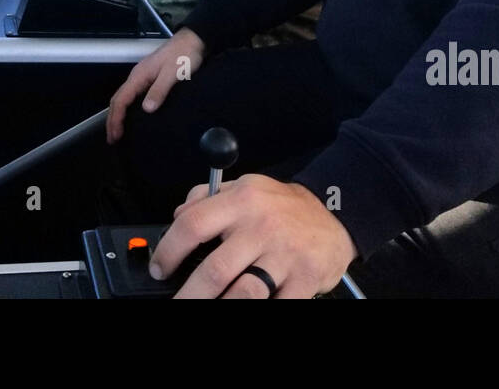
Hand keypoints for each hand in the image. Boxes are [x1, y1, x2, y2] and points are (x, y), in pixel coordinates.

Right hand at [105, 27, 205, 142]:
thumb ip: (159, 90)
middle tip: (112, 139)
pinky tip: (131, 117)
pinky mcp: (149, 78)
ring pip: (123, 98)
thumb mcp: (173, 73)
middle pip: (118, 99)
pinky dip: (127, 109)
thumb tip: (146, 109)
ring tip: (118, 132)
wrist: (193, 40)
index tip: (116, 135)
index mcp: (139, 76)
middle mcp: (137, 76)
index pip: (121, 99)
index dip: (116, 118)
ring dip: (118, 115)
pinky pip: (132, 96)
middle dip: (113, 120)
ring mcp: (142, 77)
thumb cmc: (183, 56)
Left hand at [152, 176, 357, 298]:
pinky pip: (276, 305)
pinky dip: (258, 310)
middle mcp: (262, 226)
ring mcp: (285, 255)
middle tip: (178, 303)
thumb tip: (178, 213)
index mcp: (242, 201)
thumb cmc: (284, 207)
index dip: (169, 250)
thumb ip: (209, 197)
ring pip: (243, 294)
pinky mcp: (304, 278)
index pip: (193, 224)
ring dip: (220, 306)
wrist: (337, 216)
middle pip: (215, 270)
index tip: (160, 268)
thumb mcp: (247, 187)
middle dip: (190, 295)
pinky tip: (247, 308)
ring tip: (209, 306)